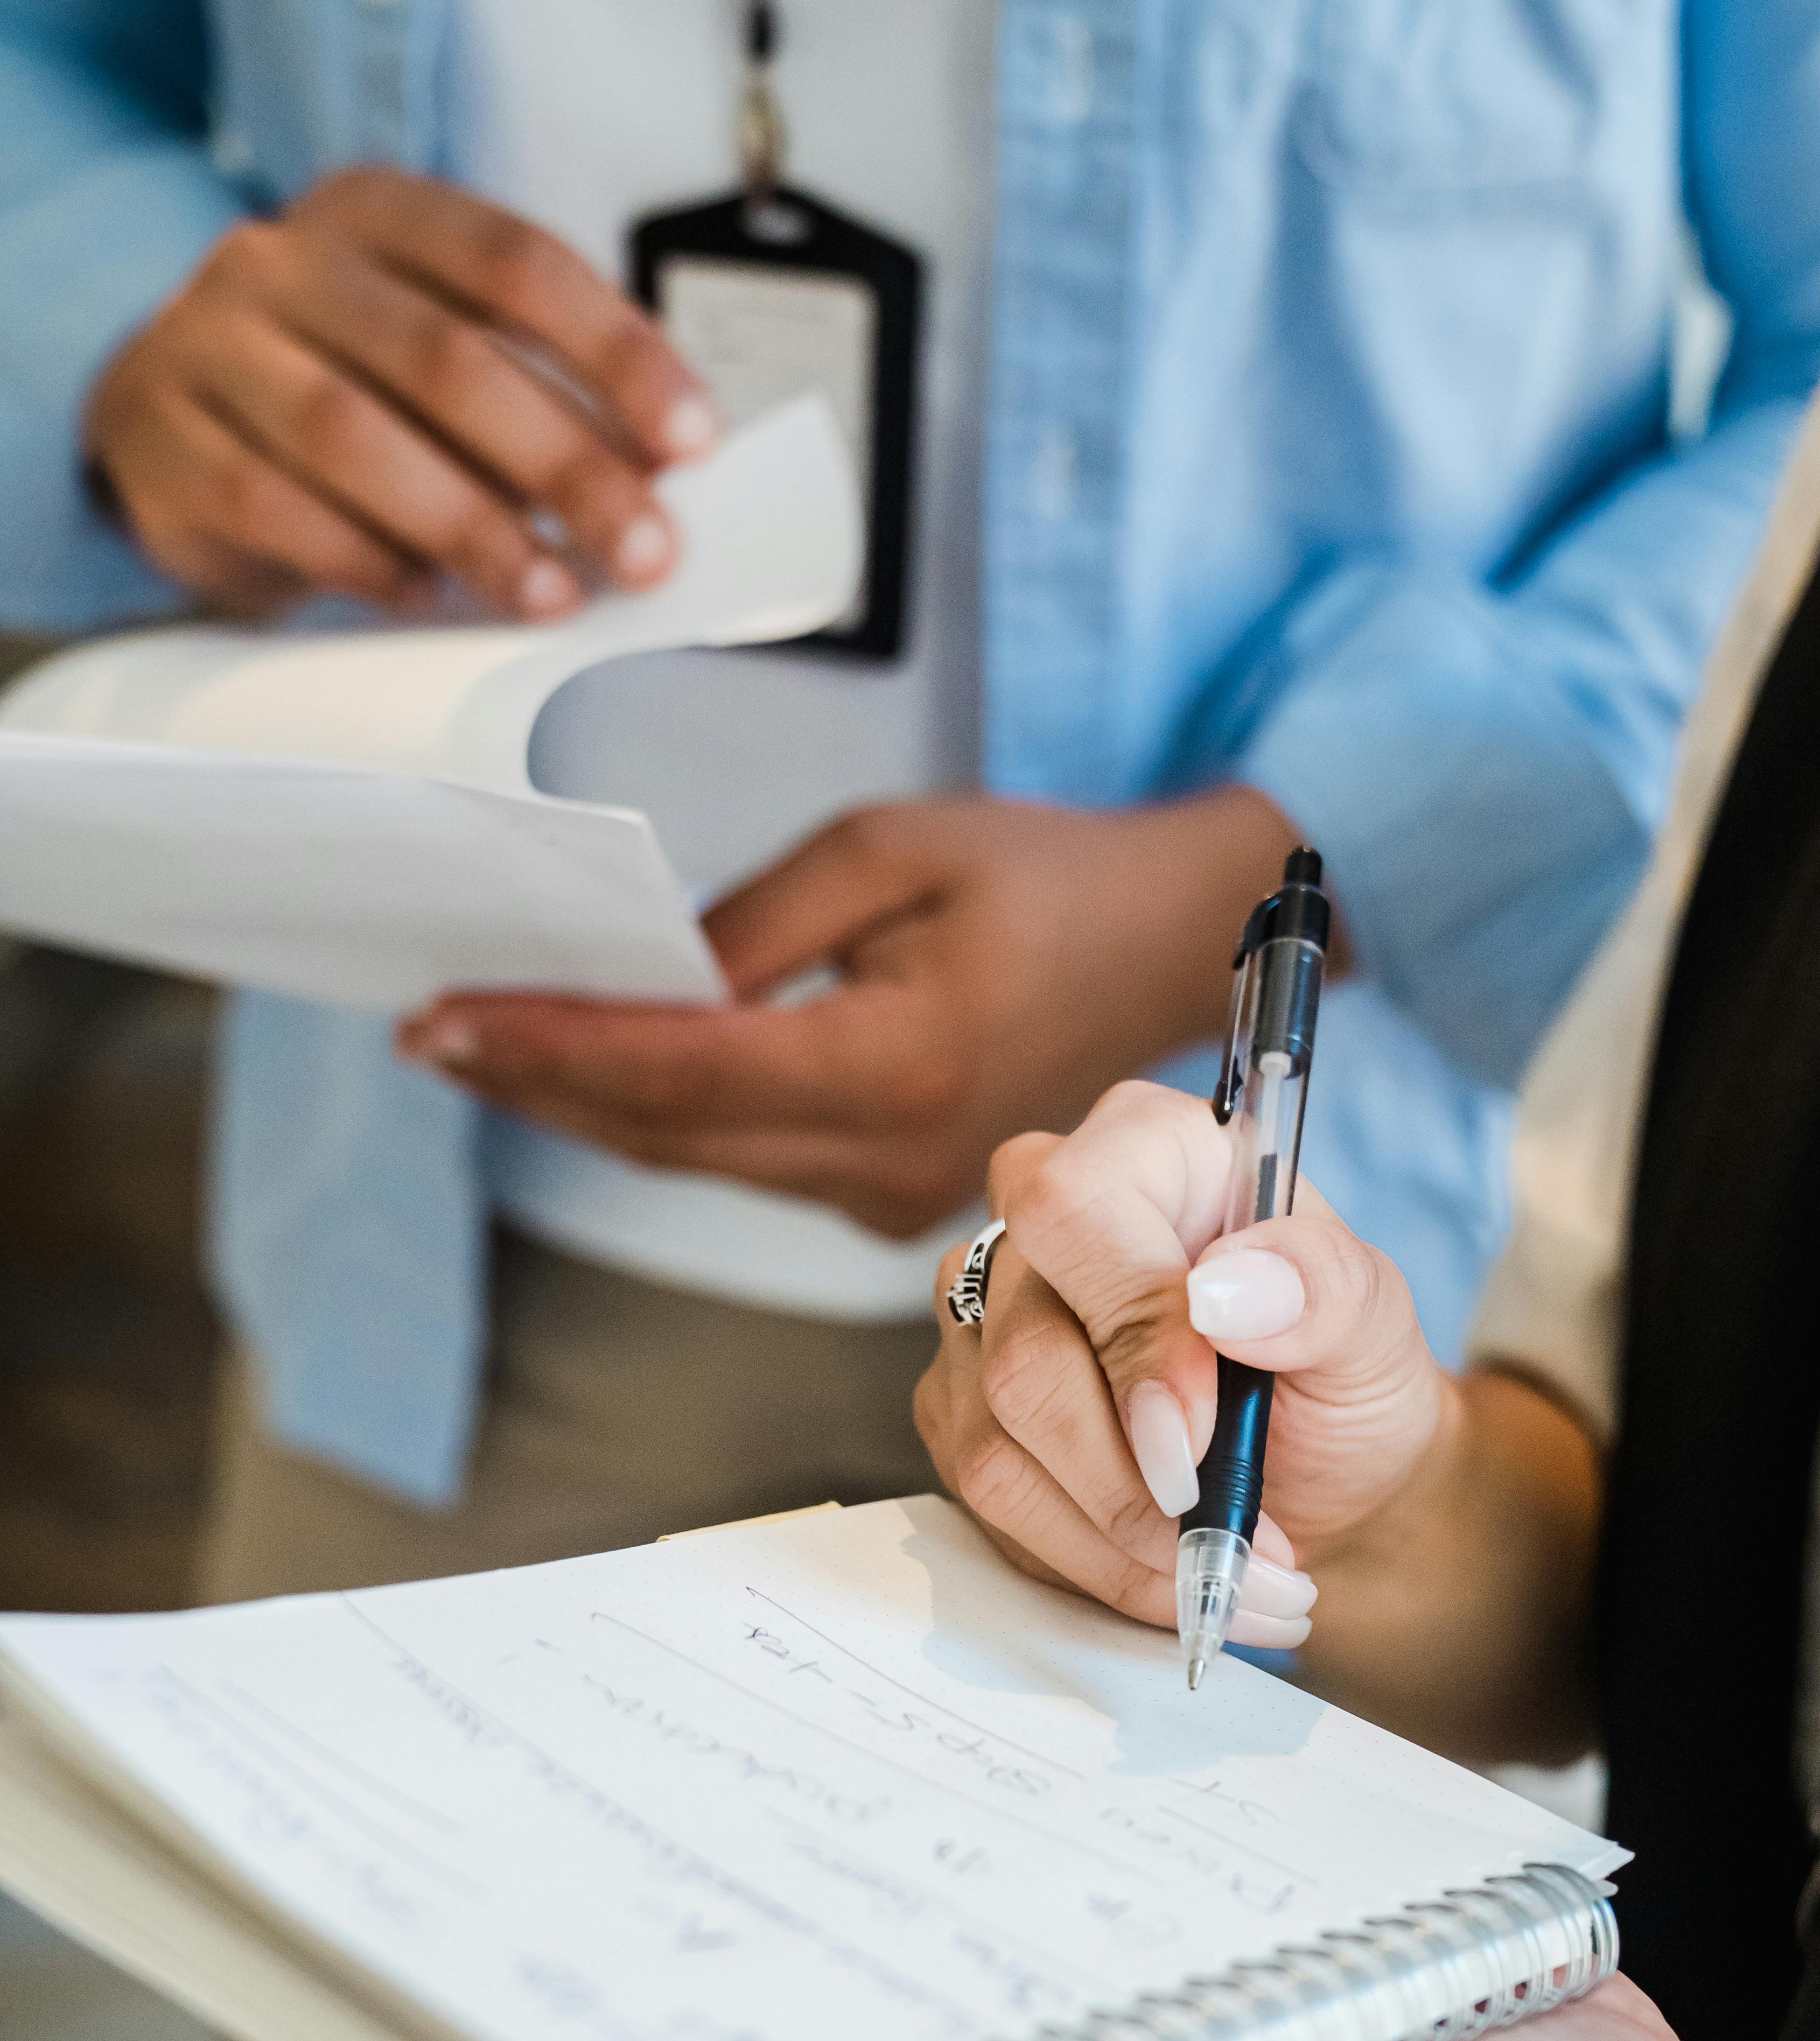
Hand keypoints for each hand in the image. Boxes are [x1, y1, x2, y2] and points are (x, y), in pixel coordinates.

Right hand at [84, 165, 717, 619]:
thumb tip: (660, 473)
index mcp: (376, 212)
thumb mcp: (437, 354)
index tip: (694, 440)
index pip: (516, 262)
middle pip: (447, 359)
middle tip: (645, 549)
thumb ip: (542, 390)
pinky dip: (365, 559)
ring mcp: (209, 346)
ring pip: (356, 435)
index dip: (615, 351)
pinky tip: (426, 596)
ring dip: (472, 526)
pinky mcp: (161, 443)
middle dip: (564, 464)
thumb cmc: (342, 385)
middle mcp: (283, 260)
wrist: (165, 416)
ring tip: (550, 594)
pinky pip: (274, 506)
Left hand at [397, 786, 1303, 1235]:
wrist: (1168, 946)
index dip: (550, 1049)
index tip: (445, 1018)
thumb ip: (754, 923)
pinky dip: (663, 1116)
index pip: (679, 1072)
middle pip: (667, 1135)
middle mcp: (890, 1155)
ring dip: (585, 1105)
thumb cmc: (1043, 876)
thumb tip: (637, 979)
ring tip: (484, 1044)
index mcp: (899, 1063)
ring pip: (695, 1160)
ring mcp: (891, 1191)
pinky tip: (595, 1068)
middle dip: (537, 1083)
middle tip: (430, 1029)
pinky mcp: (887, 1193)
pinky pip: (745, 1161)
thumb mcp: (892, 847)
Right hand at [912, 1075, 1447, 1633]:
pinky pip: (991, 1506)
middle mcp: (1042, 1223)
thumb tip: (1225, 1292)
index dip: (1130, 1331)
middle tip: (1241, 1534)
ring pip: (996, 1448)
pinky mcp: (963, 1413)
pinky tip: (1170, 1571)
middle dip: (1134, 1482)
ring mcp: (987, 1321)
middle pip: (1024, 1356)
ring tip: (1230, 1568)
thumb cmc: (1343, 1377)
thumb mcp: (1377, 1328)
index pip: (1074, 1209)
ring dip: (1121, 1541)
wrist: (1326, 1472)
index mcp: (1147, 1148)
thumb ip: (1324, 1290)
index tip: (1202, 1433)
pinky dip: (1092, 1562)